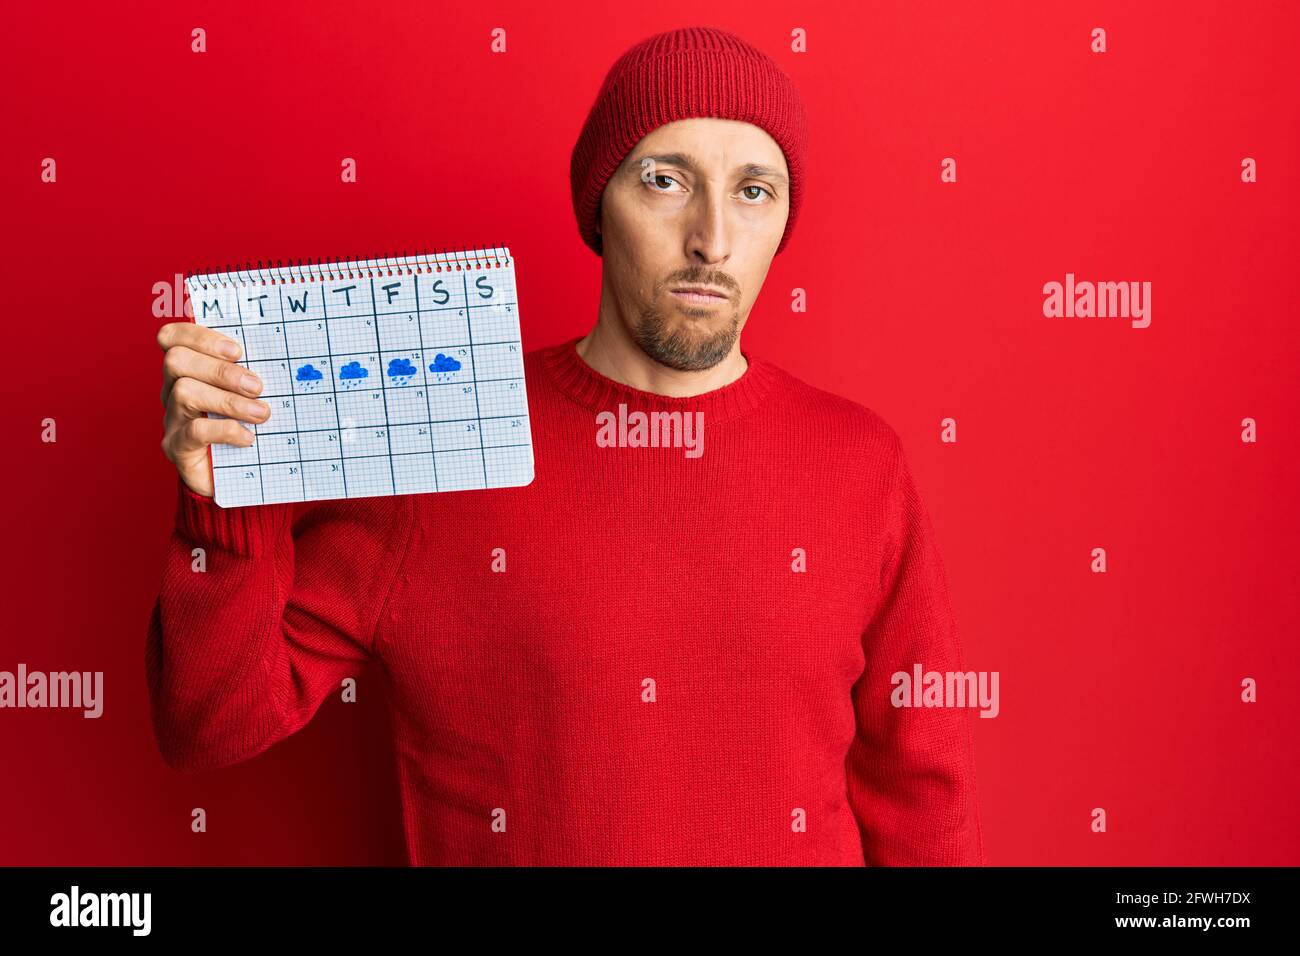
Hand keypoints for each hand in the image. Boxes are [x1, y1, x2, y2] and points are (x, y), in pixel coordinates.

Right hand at [157, 323, 269, 497]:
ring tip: (261, 414)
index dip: (200, 337)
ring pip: (184, 392)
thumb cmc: (245, 425)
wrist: (233, 478)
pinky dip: (225, 430)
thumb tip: (282, 358)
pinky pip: (194, 431)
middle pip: (177, 360)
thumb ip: (251, 376)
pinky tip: (248, 438)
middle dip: (220, 370)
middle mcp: (173, 390)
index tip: (237, 351)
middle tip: (257, 386)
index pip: (174, 338)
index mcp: (189, 370)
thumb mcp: (249, 396)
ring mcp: (172, 419)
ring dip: (229, 400)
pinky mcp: (177, 447)